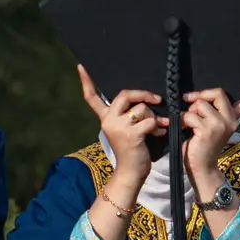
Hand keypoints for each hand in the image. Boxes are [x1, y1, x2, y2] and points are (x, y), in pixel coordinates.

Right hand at [79, 65, 164, 205]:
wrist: (131, 173)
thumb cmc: (133, 150)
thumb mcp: (127, 129)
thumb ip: (131, 114)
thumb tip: (147, 100)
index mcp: (105, 118)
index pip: (92, 98)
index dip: (87, 81)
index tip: (81, 66)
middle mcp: (108, 121)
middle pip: (126, 94)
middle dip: (144, 95)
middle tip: (157, 99)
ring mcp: (118, 127)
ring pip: (141, 109)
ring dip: (153, 117)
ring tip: (155, 127)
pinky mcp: (131, 135)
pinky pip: (150, 121)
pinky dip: (158, 127)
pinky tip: (158, 133)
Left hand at [181, 78, 239, 182]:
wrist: (201, 167)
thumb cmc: (201, 145)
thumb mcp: (209, 124)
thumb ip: (208, 111)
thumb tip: (194, 97)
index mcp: (233, 118)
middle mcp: (231, 121)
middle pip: (217, 93)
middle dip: (200, 96)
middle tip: (189, 102)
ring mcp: (221, 125)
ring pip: (200, 104)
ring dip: (189, 113)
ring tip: (189, 126)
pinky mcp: (209, 129)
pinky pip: (190, 115)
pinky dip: (184, 121)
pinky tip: (186, 130)